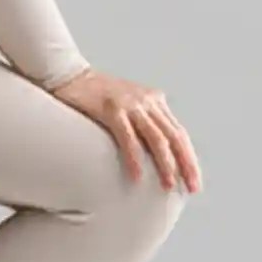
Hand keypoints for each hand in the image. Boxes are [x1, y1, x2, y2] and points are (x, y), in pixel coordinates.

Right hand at [51, 67, 201, 192]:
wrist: (66, 74)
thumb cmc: (94, 96)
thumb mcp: (127, 106)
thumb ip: (142, 122)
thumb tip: (153, 153)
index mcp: (154, 100)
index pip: (179, 133)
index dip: (189, 158)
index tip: (194, 180)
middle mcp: (147, 101)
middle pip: (174, 136)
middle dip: (185, 164)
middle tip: (192, 188)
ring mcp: (130, 104)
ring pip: (156, 138)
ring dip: (165, 164)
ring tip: (168, 185)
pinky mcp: (111, 109)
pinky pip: (128, 137)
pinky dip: (135, 158)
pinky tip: (138, 176)